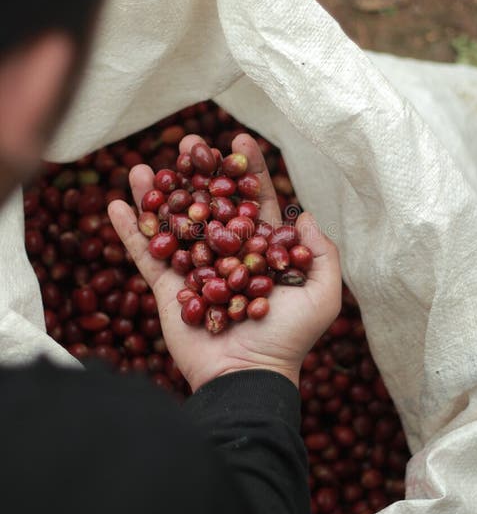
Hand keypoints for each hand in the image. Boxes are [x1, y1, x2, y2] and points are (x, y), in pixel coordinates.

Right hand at [108, 134, 341, 392]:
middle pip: (209, 202)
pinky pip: (146, 255)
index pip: (253, 200)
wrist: (249, 375)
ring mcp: (194, 269)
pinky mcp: (168, 288)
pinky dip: (131, 230)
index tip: (239, 138)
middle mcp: (225, 253)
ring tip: (143, 167)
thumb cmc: (289, 338)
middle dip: (197, 170)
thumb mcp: (322, 294)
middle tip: (187, 142)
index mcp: (260, 250)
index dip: (248, 169)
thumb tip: (302, 213)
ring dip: (157, 194)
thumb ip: (321, 252)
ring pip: (173, 223)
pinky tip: (117, 204)